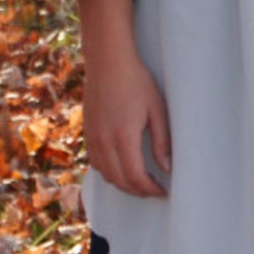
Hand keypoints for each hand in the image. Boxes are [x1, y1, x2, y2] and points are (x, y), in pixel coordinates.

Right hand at [77, 0, 171, 197]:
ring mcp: (92, 138)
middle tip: (155, 191)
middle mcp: (104, 141)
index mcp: (123, 137)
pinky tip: (122, 169)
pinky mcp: (87, 133)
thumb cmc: (137, 82)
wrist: (108, 62)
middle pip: (119, 181)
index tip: (163, 191)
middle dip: (138, 191)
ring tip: (142, 183)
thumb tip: (166, 168)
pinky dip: (109, 173)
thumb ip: (162, 141)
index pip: (135, 177)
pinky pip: (96, 163)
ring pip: (105, 175)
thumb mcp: (157, 110)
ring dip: (123, 184)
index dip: (150, 190)